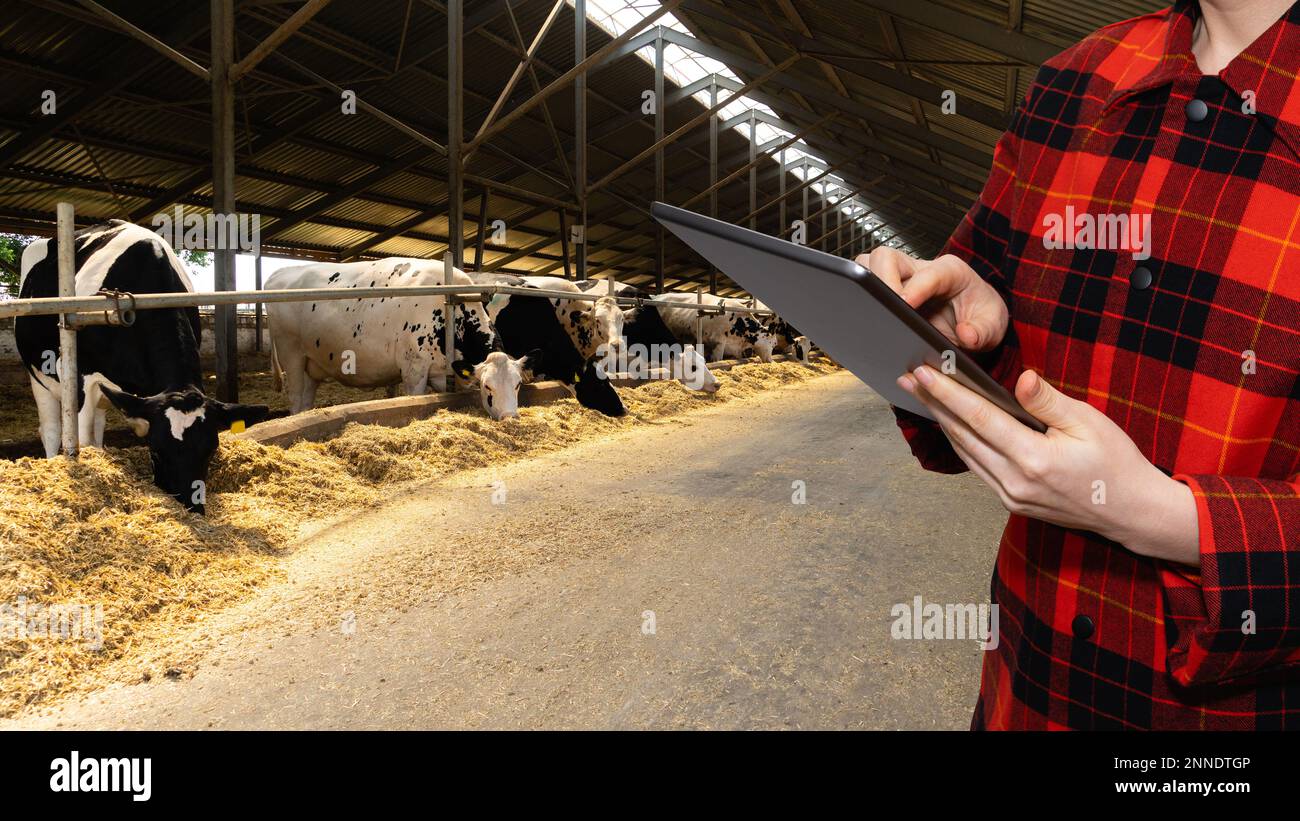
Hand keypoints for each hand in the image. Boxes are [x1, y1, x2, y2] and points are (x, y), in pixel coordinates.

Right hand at [858, 248, 1007, 351]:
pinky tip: (862, 319)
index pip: (929, 273)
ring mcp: (900, 279)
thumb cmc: (979, 317)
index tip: (905, 304)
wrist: (972, 319)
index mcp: (951, 272)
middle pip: (887, 257)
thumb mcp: (993, 327)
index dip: (915, 287)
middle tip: (882, 309)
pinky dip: (859, 297)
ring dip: (864, 285)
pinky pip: (864, 284)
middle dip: (880, 280)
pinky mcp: (887, 290)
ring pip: (869, 265)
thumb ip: (984, 331)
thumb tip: (966, 335)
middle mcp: (921, 269)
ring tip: (870, 313)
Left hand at [898, 364, 1199, 564]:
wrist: (1131, 512)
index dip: (948, 393)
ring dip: (943, 423)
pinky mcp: (1012, 503)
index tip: (923, 372)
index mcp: (1034, 459)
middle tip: (908, 378)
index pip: (979, 418)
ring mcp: (1010, 497)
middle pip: (962, 435)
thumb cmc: (1116, 462)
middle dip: (933, 404)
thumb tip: (1022, 379)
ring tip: (923, 397)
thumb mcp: (1088, 423)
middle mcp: (1014, 482)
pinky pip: (977, 468)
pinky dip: (961, 443)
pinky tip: (952, 425)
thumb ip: (1048, 402)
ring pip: (965, 453)